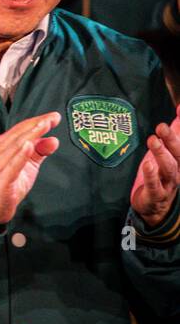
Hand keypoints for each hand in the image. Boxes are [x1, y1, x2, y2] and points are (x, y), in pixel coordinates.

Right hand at [0, 112, 60, 228]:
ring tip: (43, 126)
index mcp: (4, 146)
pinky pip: (12, 165)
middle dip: (37, 125)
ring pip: (16, 146)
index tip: (54, 117)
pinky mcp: (2, 179)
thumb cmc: (7, 184)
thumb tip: (53, 140)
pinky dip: (20, 155)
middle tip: (53, 118)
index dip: (38, 122)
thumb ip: (39, 152)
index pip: (22, 129)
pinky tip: (28, 146)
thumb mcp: (28, 166)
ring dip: (30, 135)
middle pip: (20, 134)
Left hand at [131, 106, 179, 228]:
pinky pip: (154, 184)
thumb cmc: (161, 176)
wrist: (156, 208)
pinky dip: (151, 174)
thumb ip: (175, 134)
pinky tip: (147, 164)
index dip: (178, 135)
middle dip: (171, 140)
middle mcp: (179, 172)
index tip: (178, 115)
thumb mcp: (169, 154)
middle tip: (161, 127)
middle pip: (178, 155)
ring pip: (168, 168)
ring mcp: (168, 184)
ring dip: (161, 154)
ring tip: (152, 140)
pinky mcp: (156, 195)